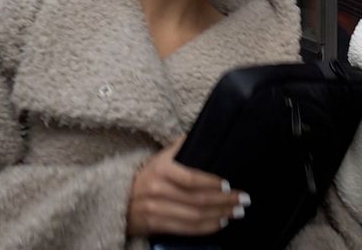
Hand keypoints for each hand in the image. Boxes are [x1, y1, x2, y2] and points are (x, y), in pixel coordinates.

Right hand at [127, 137, 250, 235]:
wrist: (118, 200)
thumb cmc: (147, 176)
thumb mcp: (160, 158)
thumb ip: (180, 148)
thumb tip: (203, 132)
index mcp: (161, 169)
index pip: (190, 178)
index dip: (211, 183)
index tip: (228, 184)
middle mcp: (157, 190)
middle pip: (197, 199)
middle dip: (224, 201)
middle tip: (243, 200)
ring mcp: (155, 209)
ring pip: (194, 216)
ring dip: (219, 215)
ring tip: (237, 212)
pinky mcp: (155, 224)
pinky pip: (185, 228)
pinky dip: (206, 227)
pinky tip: (220, 223)